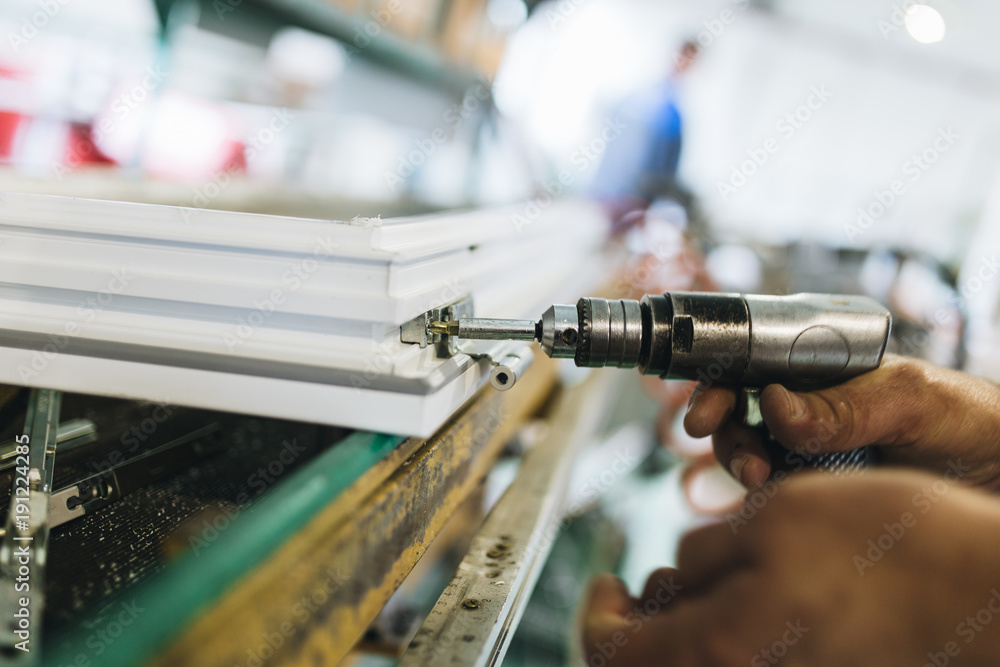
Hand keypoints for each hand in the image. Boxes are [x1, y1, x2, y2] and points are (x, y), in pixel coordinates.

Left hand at [582, 471, 999, 665]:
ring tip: (696, 582)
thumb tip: (675, 572)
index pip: (612, 653)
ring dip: (678, 632)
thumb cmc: (890, 546)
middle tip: (646, 581)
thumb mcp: (775, 516)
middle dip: (635, 625)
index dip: (595, 615)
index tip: (603, 580)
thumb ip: (704, 551)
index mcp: (721, 645)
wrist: (983, 591)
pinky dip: (720, 641)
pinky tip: (741, 600)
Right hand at [683, 354, 999, 488]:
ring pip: (750, 455)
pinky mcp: (821, 493)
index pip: (756, 365)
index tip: (704, 416)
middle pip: (740, 412)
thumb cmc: (975, 423)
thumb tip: (774, 405)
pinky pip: (777, 495)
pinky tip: (776, 503)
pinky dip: (764, 501)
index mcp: (828, 370)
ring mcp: (813, 453)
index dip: (721, 385)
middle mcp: (812, 409)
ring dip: (741, 466)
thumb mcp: (914, 402)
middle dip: (726, 433)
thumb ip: (846, 406)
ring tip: (761, 481)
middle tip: (734, 456)